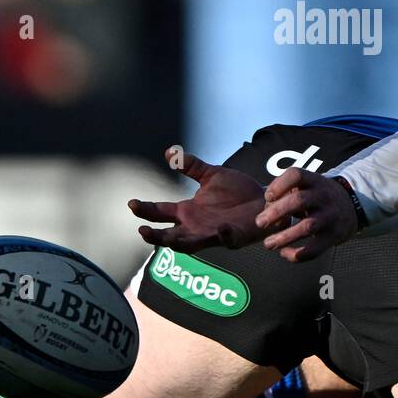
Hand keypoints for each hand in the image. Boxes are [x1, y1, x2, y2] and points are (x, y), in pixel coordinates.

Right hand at [128, 148, 267, 251]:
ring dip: (178, 243)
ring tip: (167, 239)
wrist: (265, 199)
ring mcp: (213, 234)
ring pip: (190, 245)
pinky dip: (223, 235)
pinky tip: (220, 228)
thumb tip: (168, 152)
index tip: (132, 204)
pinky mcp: (233, 238)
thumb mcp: (211, 174)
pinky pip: (226, 239)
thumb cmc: (237, 191)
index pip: (161, 213)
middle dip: (155, 236)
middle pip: (169, 236)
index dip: (146, 210)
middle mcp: (196, 226)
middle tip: (142, 230)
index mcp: (188, 211)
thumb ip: (190, 166)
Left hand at [255, 168, 359, 262]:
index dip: (279, 185)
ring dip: (284, 237)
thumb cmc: (318, 196)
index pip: (296, 175)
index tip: (267, 197)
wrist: (352, 205)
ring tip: (268, 244)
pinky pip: (315, 249)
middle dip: (276, 212)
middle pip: (299, 201)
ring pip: (307, 227)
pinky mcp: (333, 236)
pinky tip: (284, 253)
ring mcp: (330, 216)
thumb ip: (285, 195)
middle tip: (259, 223)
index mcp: (314, 180)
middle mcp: (324, 196)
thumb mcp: (308, 186)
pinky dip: (297, 254)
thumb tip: (266, 214)